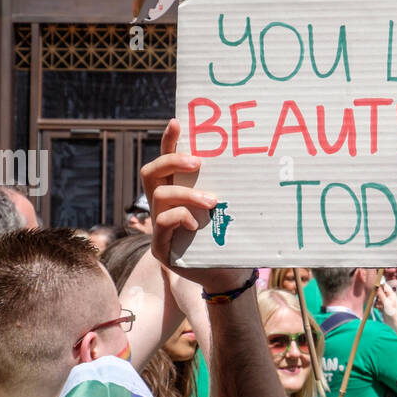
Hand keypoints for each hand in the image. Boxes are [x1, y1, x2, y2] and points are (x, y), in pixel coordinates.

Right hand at [142, 119, 251, 291]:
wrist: (230, 275)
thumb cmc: (231, 237)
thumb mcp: (229, 207)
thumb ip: (225, 186)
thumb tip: (246, 160)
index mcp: (177, 192)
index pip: (167, 160)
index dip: (169, 141)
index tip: (178, 121)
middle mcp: (163, 206)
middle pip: (151, 172)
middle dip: (172, 161)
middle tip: (199, 162)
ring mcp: (158, 226)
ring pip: (160, 196)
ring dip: (187, 195)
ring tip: (212, 202)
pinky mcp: (160, 248)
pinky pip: (162, 223)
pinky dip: (180, 218)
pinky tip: (196, 225)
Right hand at [375, 280, 396, 318]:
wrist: (394, 323)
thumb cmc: (393, 312)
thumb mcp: (386, 302)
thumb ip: (381, 295)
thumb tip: (377, 287)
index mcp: (391, 294)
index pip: (384, 286)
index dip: (379, 285)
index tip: (373, 286)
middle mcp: (388, 297)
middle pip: (380, 292)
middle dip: (376, 294)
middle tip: (373, 296)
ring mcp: (386, 302)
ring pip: (378, 298)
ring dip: (375, 301)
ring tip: (376, 304)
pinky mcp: (383, 307)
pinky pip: (377, 304)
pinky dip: (376, 306)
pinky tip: (377, 308)